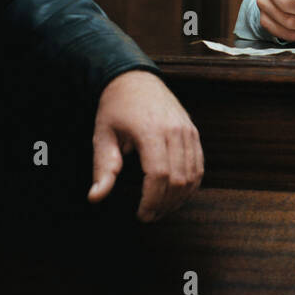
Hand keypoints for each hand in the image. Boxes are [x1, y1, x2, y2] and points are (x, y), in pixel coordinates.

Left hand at [87, 69, 203, 221]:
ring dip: (179, 198)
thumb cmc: (116, 108)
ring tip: (161, 209)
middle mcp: (174, 130)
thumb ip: (103, 168)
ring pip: (192, 175)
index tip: (141, 215)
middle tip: (149, 216)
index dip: (152, 200)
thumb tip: (95, 197)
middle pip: (178, 179)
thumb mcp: (102, 136)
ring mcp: (188, 130)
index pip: (158, 174)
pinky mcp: (194, 132)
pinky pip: (199, 165)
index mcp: (150, 130)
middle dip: (164, 204)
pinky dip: (190, 185)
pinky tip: (176, 196)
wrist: (135, 78)